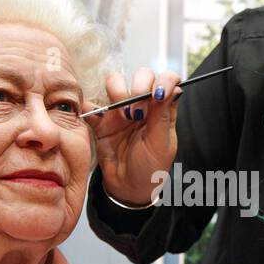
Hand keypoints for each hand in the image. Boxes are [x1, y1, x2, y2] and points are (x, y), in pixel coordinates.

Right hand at [85, 67, 182, 205]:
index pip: (167, 80)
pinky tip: (97, 117)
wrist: (128, 188)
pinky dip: (91, 107)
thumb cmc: (150, 168)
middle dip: (139, 86)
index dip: (164, 80)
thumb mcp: (161, 144)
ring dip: (118, 91)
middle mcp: (143, 104)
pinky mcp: (101, 120)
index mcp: (162, 109)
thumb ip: (162, 116)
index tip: (158, 93)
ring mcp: (121, 110)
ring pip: (116, 82)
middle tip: (137, 110)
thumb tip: (172, 88)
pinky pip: (92, 105)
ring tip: (122, 115)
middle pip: (141, 75)